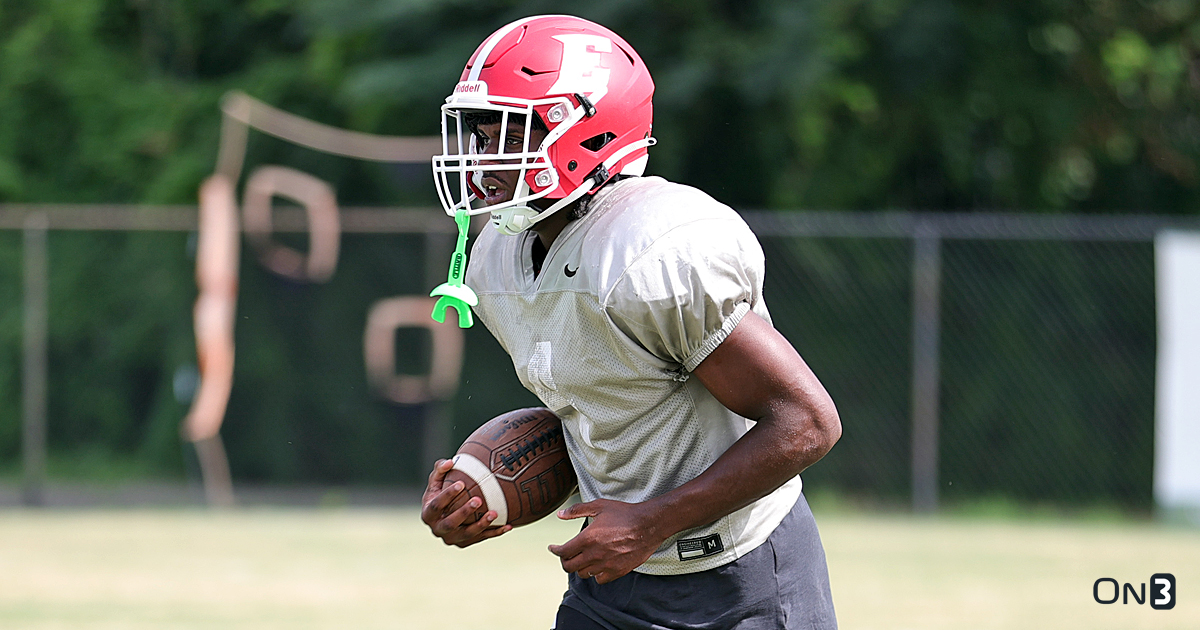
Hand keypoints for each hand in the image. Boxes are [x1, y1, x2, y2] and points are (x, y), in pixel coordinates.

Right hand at [420, 459, 511, 546]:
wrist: (446, 512)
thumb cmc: (441, 490)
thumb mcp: (436, 480)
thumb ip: (440, 468)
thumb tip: (451, 462)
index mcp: (428, 514)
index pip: (437, 505)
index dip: (447, 495)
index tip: (461, 484)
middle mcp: (438, 529)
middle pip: (450, 523)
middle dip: (464, 512)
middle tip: (478, 500)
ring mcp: (452, 538)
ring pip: (467, 534)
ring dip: (481, 525)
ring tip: (494, 513)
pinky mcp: (465, 543)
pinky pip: (482, 538)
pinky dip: (495, 532)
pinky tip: (508, 526)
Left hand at [548, 499, 664, 583]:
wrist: (648, 525)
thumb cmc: (625, 514)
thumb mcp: (599, 506)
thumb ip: (577, 510)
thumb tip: (560, 514)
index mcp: (588, 538)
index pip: (563, 552)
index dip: (555, 550)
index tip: (553, 548)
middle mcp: (594, 554)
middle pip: (570, 566)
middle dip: (565, 561)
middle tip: (566, 555)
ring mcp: (606, 565)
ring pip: (583, 574)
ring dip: (579, 567)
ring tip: (582, 559)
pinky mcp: (617, 571)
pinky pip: (599, 579)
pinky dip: (595, 574)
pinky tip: (597, 565)